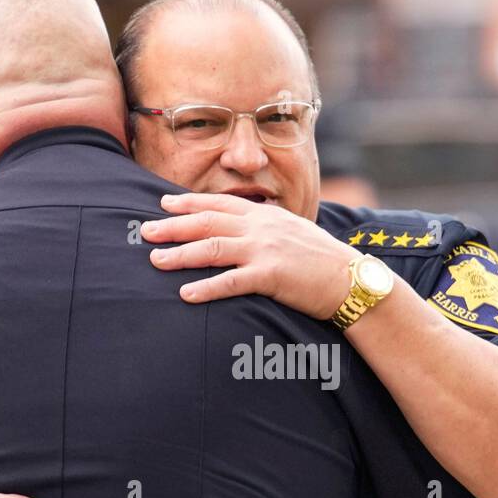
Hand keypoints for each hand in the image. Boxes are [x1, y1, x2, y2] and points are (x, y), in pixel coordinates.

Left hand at [141, 192, 359, 319]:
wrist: (352, 279)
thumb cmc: (323, 261)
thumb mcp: (293, 233)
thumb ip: (267, 228)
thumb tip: (244, 229)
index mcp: (266, 215)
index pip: (220, 203)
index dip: (189, 202)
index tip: (164, 203)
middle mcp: (261, 227)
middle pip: (208, 221)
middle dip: (173, 226)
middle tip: (145, 231)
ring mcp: (265, 250)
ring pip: (213, 247)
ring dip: (181, 254)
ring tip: (155, 260)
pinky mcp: (271, 276)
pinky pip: (231, 282)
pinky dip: (206, 288)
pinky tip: (186, 294)